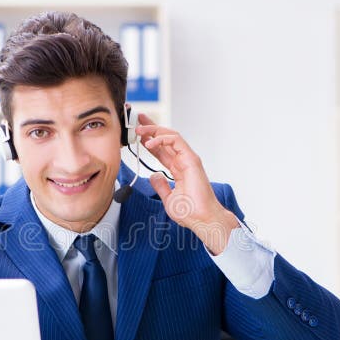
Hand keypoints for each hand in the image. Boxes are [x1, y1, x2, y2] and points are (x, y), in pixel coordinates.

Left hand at [135, 114, 238, 254]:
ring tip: (140, 130)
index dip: (150, 140)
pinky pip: (176, 141)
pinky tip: (150, 142)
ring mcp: (188, 159)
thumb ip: (161, 186)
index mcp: (178, 169)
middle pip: (166, 139)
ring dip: (154, 130)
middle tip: (138, 120)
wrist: (202, 218)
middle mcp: (183, 161)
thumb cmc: (191, 212)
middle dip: (151, 128)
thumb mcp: (168, 198)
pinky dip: (162, 139)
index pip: (162, 150)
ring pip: (171, 136)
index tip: (138, 134)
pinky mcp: (191, 159)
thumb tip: (154, 176)